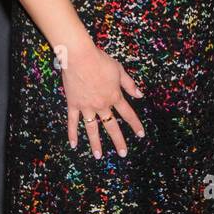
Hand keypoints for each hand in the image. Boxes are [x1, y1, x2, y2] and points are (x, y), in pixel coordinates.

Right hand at [61, 40, 144, 158]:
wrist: (80, 57)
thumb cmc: (100, 60)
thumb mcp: (119, 70)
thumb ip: (129, 84)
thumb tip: (139, 95)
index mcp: (114, 96)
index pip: (127, 114)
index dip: (135, 124)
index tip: (140, 135)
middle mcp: (101, 105)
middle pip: (111, 126)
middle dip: (118, 140)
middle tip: (123, 153)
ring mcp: (86, 106)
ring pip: (92, 128)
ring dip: (96, 143)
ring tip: (98, 156)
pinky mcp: (73, 104)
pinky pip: (73, 122)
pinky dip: (72, 133)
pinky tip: (74, 145)